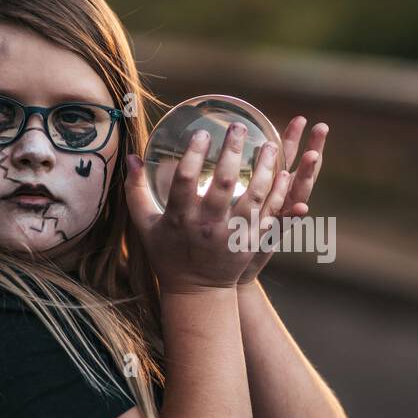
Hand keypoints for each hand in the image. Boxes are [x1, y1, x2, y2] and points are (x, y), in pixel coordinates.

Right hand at [125, 122, 285, 294]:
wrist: (196, 290)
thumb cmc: (168, 253)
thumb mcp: (145, 224)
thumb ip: (136, 190)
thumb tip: (132, 157)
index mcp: (180, 218)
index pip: (185, 181)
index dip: (193, 155)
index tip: (202, 133)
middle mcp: (207, 226)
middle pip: (223, 184)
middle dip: (233, 152)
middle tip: (239, 127)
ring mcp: (232, 235)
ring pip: (254, 197)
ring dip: (264, 169)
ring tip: (270, 145)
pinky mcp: (251, 242)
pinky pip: (269, 214)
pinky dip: (279, 194)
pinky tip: (285, 173)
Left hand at [237, 116, 327, 285]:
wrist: (229, 273)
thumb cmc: (227, 234)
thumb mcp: (234, 203)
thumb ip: (229, 179)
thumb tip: (217, 149)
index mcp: (270, 191)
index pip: (286, 160)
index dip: (295, 140)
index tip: (305, 119)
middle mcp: (279, 203)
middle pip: (299, 170)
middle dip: (312, 148)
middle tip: (321, 127)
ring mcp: (277, 219)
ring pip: (296, 193)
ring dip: (306, 175)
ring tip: (313, 156)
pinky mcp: (270, 238)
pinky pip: (284, 224)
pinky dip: (294, 216)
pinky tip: (303, 206)